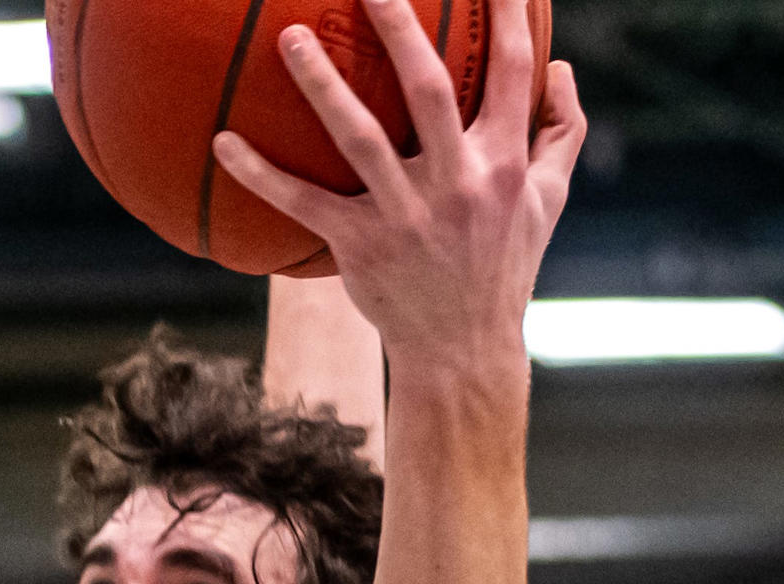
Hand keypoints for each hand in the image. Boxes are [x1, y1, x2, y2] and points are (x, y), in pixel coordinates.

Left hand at [211, 0, 584, 382]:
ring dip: (324, 86)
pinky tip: (222, 141)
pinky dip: (261, 175)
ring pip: (361, 139)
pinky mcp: (360, 248)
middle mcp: (458, 184)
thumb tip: (560, 64)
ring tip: (293, 37)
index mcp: (505, 163)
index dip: (508, 14)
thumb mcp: (547, 202)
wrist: (463, 351)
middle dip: (401, 30)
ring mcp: (407, 216)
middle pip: (429, 91)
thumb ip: (561, 130)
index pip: (513, 72)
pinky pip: (304, 203)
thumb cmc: (503, 264)